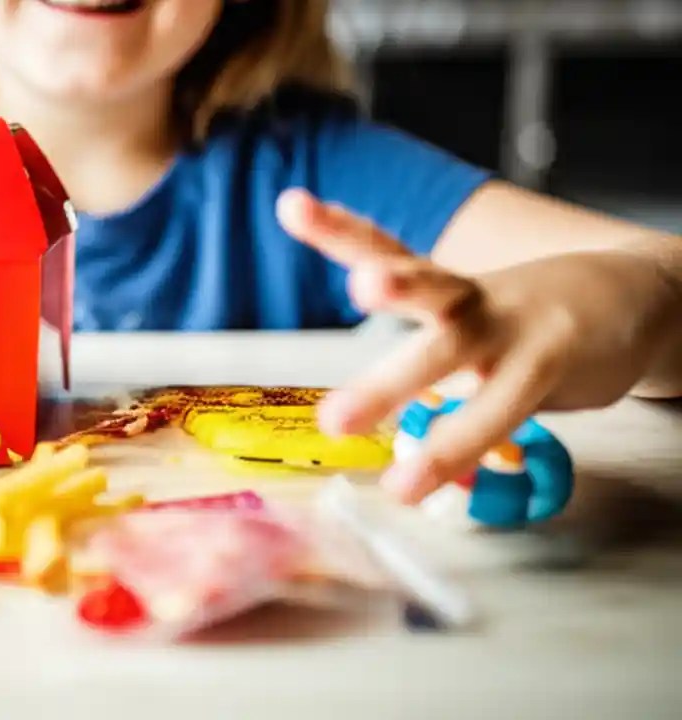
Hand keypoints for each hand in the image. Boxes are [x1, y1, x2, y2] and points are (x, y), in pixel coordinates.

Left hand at [276, 188, 670, 503]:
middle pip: (430, 285)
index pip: (385, 245)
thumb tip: (355, 404)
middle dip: (393, 286)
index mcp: (444, 283)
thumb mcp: (465, 310)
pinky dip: (454, 446)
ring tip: (339, 420)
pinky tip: (410, 478)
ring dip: (401, 385)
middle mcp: (473, 299)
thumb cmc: (528, 317)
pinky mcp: (547, 370)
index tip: (290, 205)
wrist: (637, 301)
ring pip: (455, 351)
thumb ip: (414, 352)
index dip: (337, 227)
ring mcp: (511, 332)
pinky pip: (497, 411)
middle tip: (360, 285)